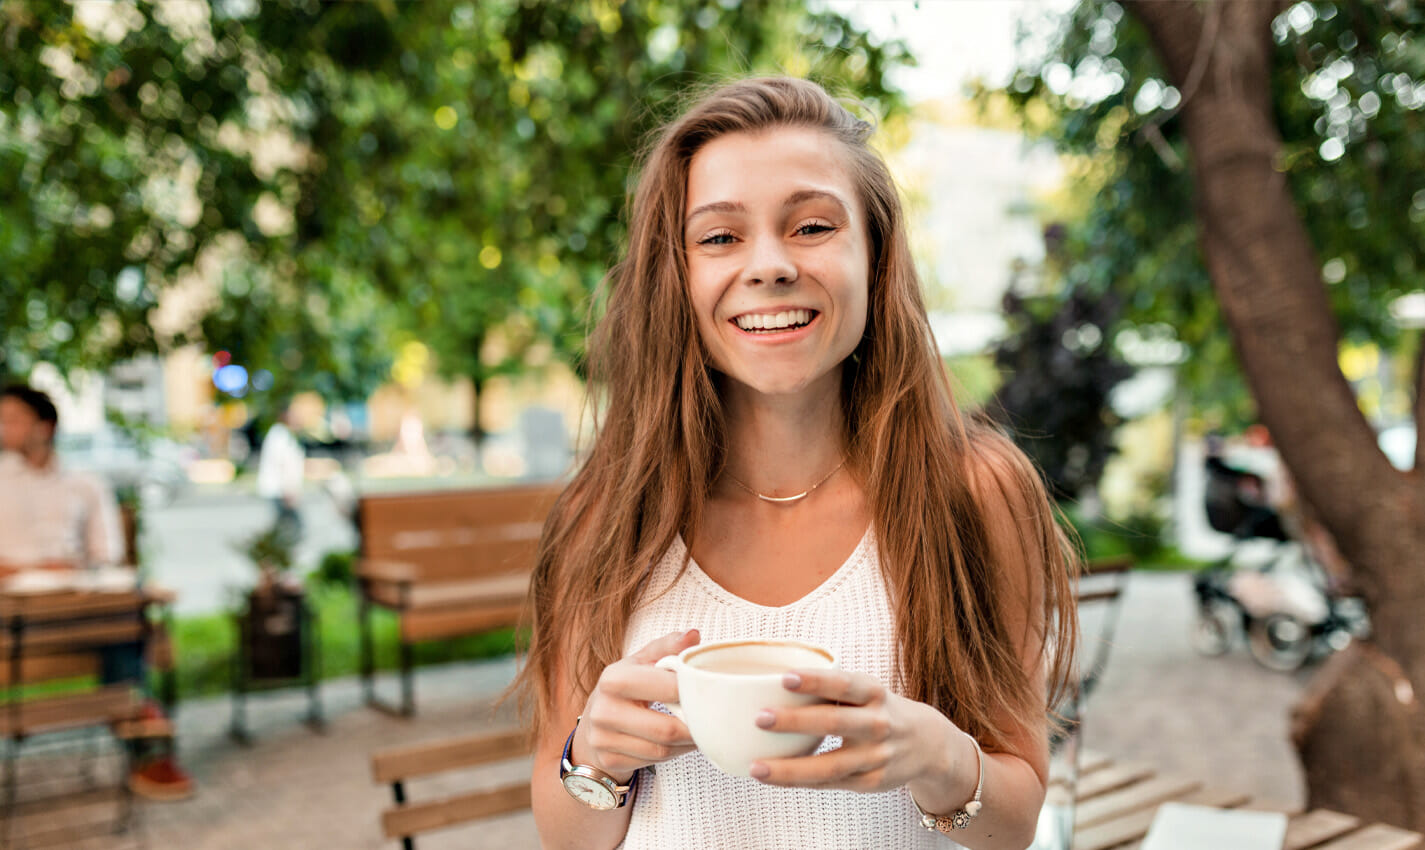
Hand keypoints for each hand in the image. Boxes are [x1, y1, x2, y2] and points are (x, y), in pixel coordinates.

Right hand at [572, 629, 700, 782]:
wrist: (593, 722)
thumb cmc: (625, 687)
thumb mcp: (641, 661)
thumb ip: (667, 647)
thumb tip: (694, 635)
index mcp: (614, 679)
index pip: (666, 688)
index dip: (694, 693)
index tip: (712, 694)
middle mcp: (603, 710)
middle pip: (665, 730)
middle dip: (694, 728)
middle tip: (713, 722)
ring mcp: (603, 739)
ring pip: (661, 750)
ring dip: (686, 744)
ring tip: (699, 732)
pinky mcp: (609, 760)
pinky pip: (653, 762)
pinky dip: (673, 755)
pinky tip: (679, 744)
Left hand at [748, 668, 957, 793]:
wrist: (927, 743)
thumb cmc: (879, 709)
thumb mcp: (866, 690)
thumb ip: (831, 688)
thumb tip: (770, 683)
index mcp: (873, 692)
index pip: (843, 683)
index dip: (815, 681)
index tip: (784, 678)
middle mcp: (877, 723)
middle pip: (833, 722)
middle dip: (795, 721)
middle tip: (760, 718)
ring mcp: (875, 756)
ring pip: (829, 765)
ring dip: (790, 767)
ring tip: (757, 767)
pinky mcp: (870, 782)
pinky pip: (829, 783)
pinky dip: (798, 781)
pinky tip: (772, 777)